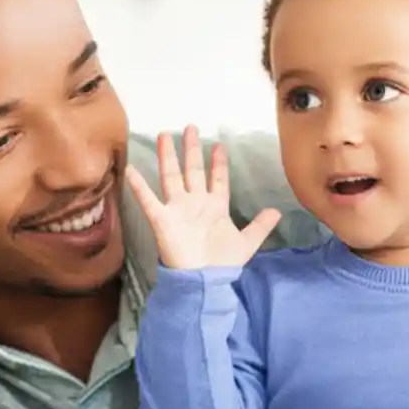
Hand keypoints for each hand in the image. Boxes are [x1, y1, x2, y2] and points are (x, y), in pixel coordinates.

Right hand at [126, 126, 280, 269]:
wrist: (203, 281)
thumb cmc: (222, 263)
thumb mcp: (247, 243)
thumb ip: (260, 225)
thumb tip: (278, 211)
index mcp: (215, 207)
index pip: (217, 179)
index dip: (218, 163)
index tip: (219, 145)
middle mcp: (195, 203)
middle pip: (193, 170)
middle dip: (192, 149)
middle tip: (190, 127)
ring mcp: (177, 209)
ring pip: (171, 176)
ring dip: (168, 157)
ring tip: (164, 135)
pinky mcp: (162, 220)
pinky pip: (149, 200)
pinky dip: (139, 186)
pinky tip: (131, 170)